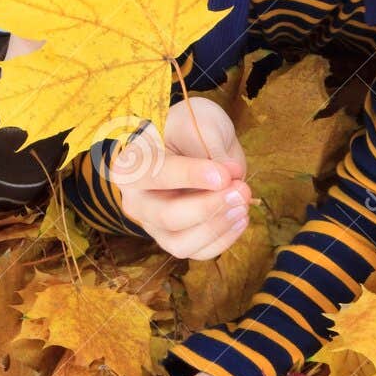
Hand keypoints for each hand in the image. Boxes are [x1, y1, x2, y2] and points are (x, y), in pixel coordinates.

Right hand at [112, 96, 251, 259]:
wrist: (193, 141)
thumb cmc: (189, 127)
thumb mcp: (198, 123)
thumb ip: (212, 148)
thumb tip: (232, 176)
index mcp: (132, 166)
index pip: (156, 175)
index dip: (190, 177)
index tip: (223, 175)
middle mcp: (136, 200)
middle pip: (167, 217)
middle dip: (209, 207)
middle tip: (241, 190)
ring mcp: (154, 225)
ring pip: (180, 243)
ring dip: (217, 228)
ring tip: (244, 204)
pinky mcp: (176, 240)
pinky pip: (198, 252)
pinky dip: (223, 239)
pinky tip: (241, 217)